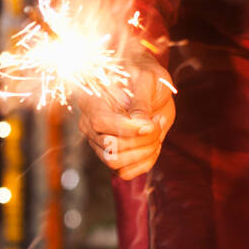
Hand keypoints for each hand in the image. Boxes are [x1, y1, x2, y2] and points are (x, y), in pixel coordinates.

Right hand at [76, 40, 175, 180]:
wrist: (151, 86)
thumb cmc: (146, 75)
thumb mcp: (147, 79)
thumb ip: (142, 100)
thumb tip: (141, 124)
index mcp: (92, 101)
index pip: (102, 122)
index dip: (129, 128)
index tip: (151, 122)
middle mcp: (90, 125)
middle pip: (111, 147)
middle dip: (143, 139)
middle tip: (158, 120)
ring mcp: (99, 143)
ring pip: (117, 163)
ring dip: (146, 151)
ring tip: (157, 128)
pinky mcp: (113, 156)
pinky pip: (126, 173)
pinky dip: (146, 161)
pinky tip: (155, 142)